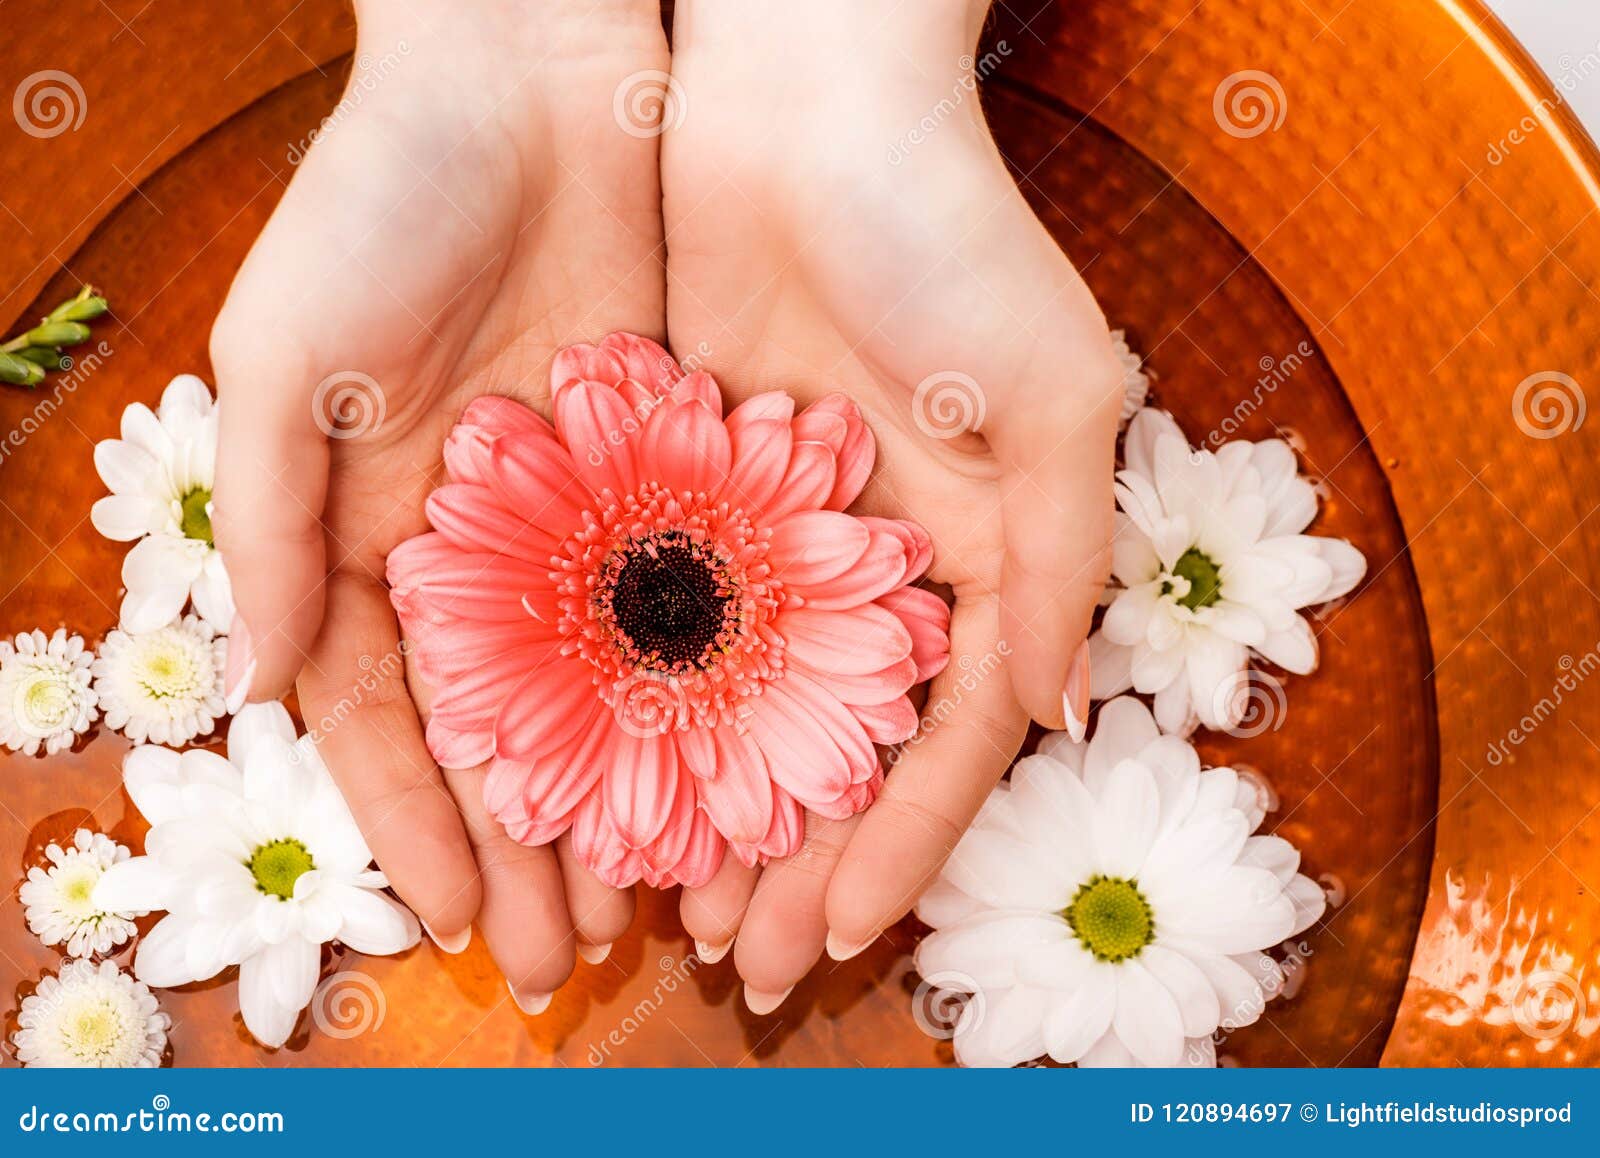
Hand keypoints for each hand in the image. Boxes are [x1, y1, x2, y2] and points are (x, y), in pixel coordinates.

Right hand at [209, 0, 665, 1009]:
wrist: (533, 78)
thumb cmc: (384, 203)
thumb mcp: (289, 360)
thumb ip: (273, 523)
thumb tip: (274, 681)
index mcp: (376, 534)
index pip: (394, 718)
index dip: (420, 824)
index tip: (461, 923)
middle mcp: (481, 546)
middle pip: (510, 731)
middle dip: (534, 845)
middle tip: (573, 956)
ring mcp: (582, 515)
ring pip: (611, 689)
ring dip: (629, 793)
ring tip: (662, 901)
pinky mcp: (672, 466)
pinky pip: (694, 602)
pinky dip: (707, 688)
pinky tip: (737, 766)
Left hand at [662, 0, 1121, 1004]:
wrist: (802, 96)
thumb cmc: (949, 240)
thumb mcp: (1049, 403)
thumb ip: (1059, 566)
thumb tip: (1058, 714)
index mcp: (972, 554)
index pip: (939, 737)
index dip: (899, 841)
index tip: (840, 932)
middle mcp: (872, 561)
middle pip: (831, 746)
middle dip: (790, 854)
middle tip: (737, 957)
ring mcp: (772, 530)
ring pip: (735, 704)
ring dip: (705, 803)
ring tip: (660, 905)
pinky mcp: (680, 482)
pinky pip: (653, 618)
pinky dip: (633, 701)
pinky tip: (592, 775)